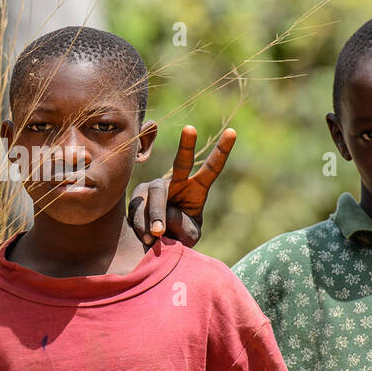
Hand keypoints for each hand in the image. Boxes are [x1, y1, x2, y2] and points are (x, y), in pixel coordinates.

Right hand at [128, 125, 235, 247]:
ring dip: (156, 215)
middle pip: (181, 163)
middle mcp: (176, 182)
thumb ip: (182, 227)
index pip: (211, 169)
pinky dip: (142, 225)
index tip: (233, 132)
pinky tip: (147, 238)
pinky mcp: (139, 196)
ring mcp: (156, 187)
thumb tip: (162, 219)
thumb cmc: (178, 235)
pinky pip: (140, 208)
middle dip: (187, 145)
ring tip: (156, 236)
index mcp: (197, 189)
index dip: (222, 151)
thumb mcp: (189, 235)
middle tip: (191, 128)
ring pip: (156, 193)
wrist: (155, 242)